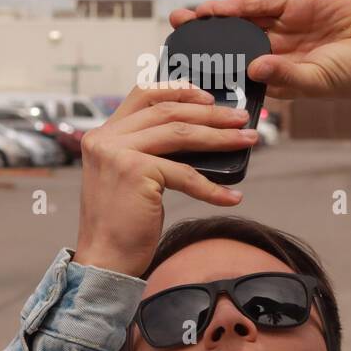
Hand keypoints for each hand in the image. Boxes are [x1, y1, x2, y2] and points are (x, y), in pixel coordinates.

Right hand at [73, 82, 258, 276]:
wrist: (103, 260)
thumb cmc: (121, 224)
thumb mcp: (128, 176)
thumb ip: (147, 151)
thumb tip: (197, 136)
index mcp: (103, 134)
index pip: (142, 94)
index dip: (178, 90)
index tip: (208, 96)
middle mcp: (106, 138)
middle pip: (168, 112)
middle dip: (211, 113)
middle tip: (242, 119)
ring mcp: (118, 153)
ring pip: (180, 133)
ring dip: (220, 137)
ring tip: (247, 140)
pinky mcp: (135, 172)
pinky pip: (186, 174)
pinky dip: (213, 187)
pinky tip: (232, 196)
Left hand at [169, 0, 350, 100]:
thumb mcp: (320, 80)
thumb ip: (286, 75)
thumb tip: (252, 69)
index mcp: (280, 79)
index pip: (237, 75)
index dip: (212, 73)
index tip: (183, 76)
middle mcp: (278, 53)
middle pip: (230, 47)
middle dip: (202, 44)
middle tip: (171, 41)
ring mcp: (286, 27)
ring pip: (239, 23)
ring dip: (211, 21)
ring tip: (181, 20)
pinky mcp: (296, 4)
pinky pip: (259, 4)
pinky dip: (236, 6)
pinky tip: (213, 8)